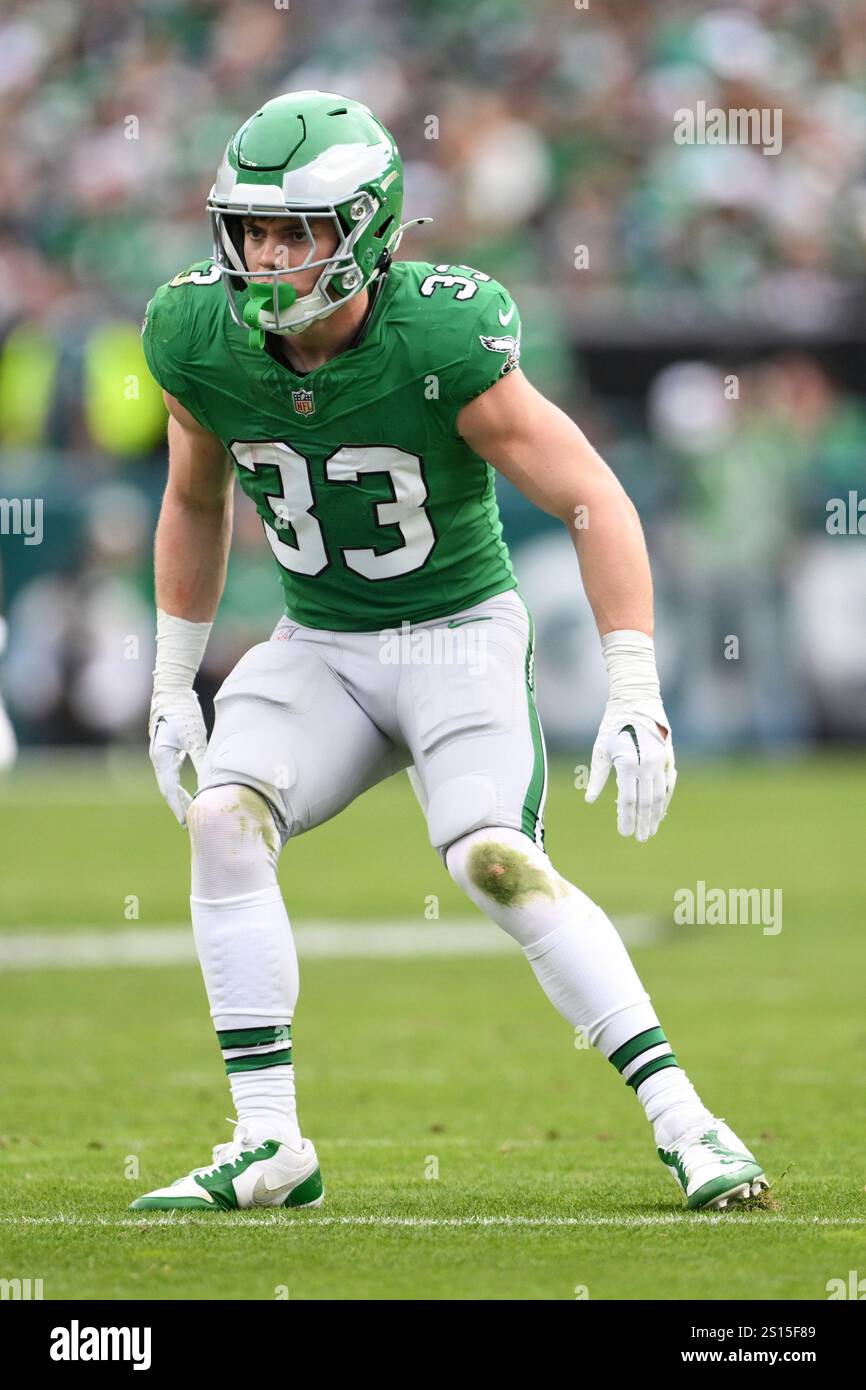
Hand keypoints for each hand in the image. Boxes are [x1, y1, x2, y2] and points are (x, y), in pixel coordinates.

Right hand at [148, 689, 206, 825]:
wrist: (171, 687)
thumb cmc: (182, 710)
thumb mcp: (195, 736)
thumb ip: (202, 760)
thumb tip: (212, 782)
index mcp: (161, 757)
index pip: (169, 790)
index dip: (178, 807)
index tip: (185, 823)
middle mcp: (158, 757)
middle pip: (167, 788)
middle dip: (178, 805)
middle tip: (190, 822)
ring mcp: (160, 752)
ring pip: (169, 779)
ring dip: (178, 794)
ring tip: (189, 808)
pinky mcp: (167, 746)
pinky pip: (171, 769)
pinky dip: (179, 781)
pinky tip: (187, 786)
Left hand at [585, 707, 675, 840]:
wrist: (636, 701)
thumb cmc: (613, 725)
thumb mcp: (601, 749)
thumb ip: (597, 777)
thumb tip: (591, 800)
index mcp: (628, 764)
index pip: (627, 800)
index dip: (626, 818)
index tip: (625, 832)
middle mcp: (647, 765)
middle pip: (646, 802)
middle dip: (643, 822)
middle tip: (640, 838)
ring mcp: (660, 761)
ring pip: (660, 795)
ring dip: (656, 814)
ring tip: (652, 829)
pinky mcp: (668, 757)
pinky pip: (669, 784)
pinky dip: (665, 799)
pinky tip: (661, 811)